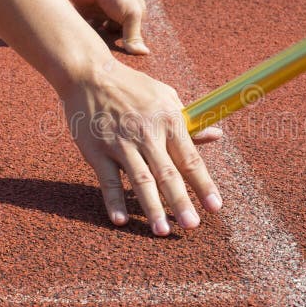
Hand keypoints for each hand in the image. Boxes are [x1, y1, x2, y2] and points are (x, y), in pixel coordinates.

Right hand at [62, 59, 222, 235]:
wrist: (89, 75)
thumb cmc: (133, 88)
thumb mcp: (166, 97)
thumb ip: (189, 121)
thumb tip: (216, 135)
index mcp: (168, 121)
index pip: (190, 159)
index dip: (204, 185)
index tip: (215, 207)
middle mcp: (147, 134)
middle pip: (168, 174)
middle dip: (181, 202)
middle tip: (192, 226)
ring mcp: (120, 144)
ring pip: (140, 180)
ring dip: (152, 208)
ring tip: (161, 231)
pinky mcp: (96, 151)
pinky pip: (107, 180)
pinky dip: (114, 201)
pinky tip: (121, 221)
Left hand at [68, 0, 149, 54]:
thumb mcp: (130, 14)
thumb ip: (134, 35)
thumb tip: (144, 54)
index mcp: (135, 15)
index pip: (134, 38)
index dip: (128, 48)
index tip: (122, 59)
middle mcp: (120, 17)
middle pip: (117, 39)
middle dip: (113, 46)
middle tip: (106, 55)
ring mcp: (104, 16)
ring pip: (103, 37)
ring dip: (100, 42)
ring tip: (95, 47)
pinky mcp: (89, 16)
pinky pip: (90, 32)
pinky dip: (88, 36)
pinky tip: (86, 40)